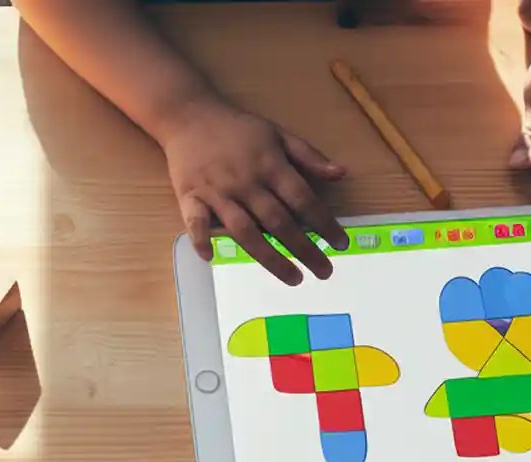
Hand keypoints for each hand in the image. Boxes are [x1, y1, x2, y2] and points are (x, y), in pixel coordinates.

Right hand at [162, 99, 349, 284]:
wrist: (189, 115)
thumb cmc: (238, 129)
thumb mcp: (278, 133)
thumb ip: (309, 156)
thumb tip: (341, 173)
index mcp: (270, 165)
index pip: (303, 199)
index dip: (325, 223)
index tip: (341, 244)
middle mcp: (246, 182)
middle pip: (279, 222)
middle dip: (305, 249)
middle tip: (325, 272)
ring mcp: (217, 192)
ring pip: (245, 231)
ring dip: (270, 257)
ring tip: (293, 278)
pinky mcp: (190, 196)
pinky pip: (195, 221)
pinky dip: (201, 239)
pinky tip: (211, 258)